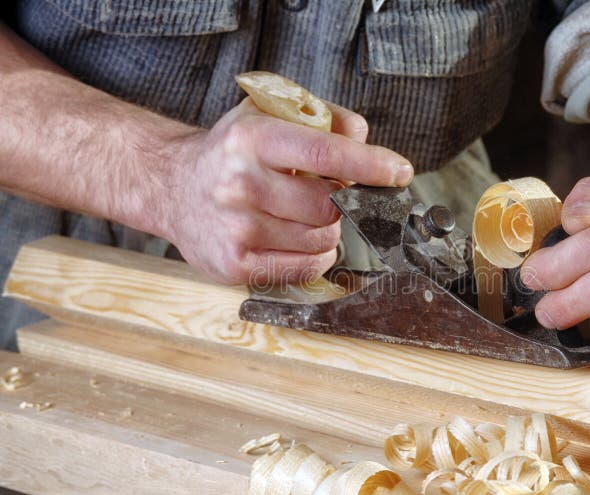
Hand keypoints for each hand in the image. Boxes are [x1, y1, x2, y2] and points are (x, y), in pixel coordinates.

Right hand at [163, 98, 413, 284]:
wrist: (172, 186)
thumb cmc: (233, 151)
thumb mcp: (269, 115)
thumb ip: (324, 119)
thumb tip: (365, 141)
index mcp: (252, 139)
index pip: (326, 154)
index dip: (371, 165)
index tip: (399, 171)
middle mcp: (240, 183)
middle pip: (329, 205)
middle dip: (343, 202)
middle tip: (331, 193)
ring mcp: (236, 228)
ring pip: (322, 239)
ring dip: (328, 229)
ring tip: (304, 213)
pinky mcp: (235, 264)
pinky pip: (305, 267)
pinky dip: (317, 255)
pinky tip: (300, 238)